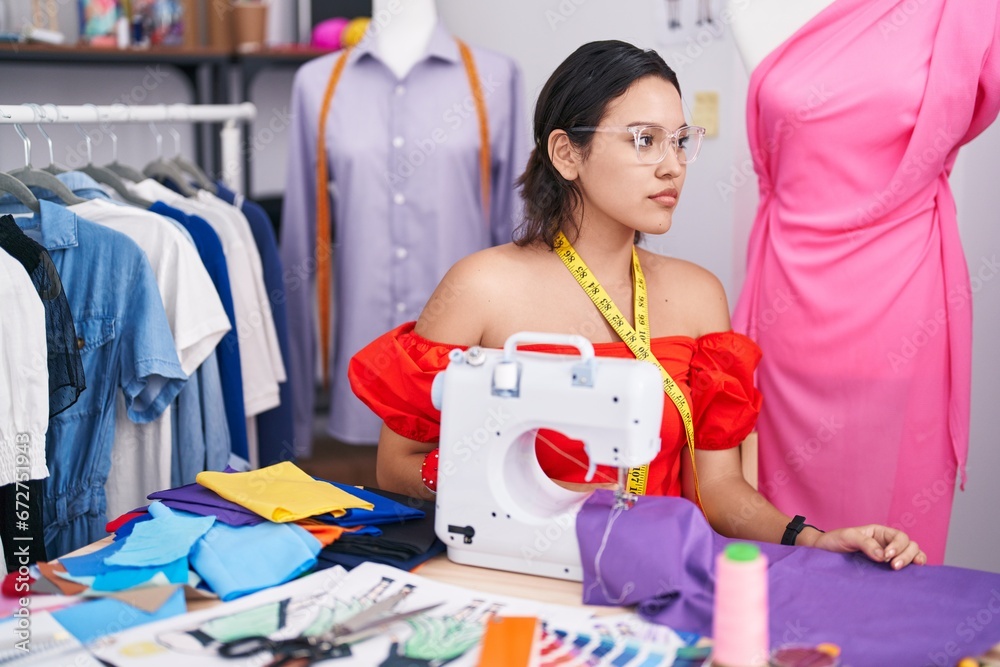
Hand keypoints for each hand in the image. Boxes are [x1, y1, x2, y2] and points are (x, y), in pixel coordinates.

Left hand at [804, 524, 927, 569]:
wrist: (823, 552)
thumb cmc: (834, 541)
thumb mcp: (848, 537)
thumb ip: (865, 543)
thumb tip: (883, 556)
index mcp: (880, 533)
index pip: (900, 537)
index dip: (898, 546)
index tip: (886, 556)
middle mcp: (888, 543)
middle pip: (910, 546)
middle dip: (906, 555)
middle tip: (894, 566)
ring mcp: (889, 557)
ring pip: (912, 556)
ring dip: (912, 561)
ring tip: (901, 570)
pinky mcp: (886, 570)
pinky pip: (905, 568)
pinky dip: (912, 570)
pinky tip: (910, 574)